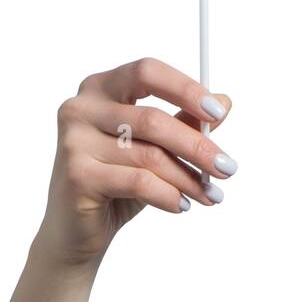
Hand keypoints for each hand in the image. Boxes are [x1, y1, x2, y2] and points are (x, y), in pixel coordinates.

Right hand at [8, 58, 234, 301]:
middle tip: (228, 168)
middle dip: (197, 146)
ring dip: (188, 178)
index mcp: (101, 87)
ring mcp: (74, 141)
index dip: (185, 89)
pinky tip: (182, 205)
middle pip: (152, 118)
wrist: (75, 229)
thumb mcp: (154, 146)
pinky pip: (138, 182)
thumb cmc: (117, 179)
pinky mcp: (77, 176)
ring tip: (210, 195)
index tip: (218, 112)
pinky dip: (168, 195)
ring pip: (149, 156)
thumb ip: (183, 121)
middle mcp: (81, 108)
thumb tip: (225, 100)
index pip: (147, 72)